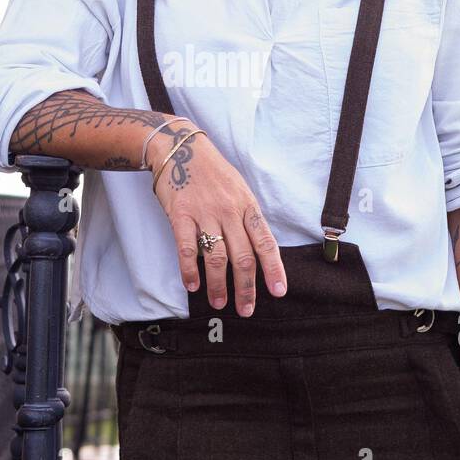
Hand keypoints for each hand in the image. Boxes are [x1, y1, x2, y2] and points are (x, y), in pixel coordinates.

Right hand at [148, 129, 286, 314]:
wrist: (181, 149)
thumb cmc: (213, 173)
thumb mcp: (240, 190)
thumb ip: (247, 219)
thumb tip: (258, 251)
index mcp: (248, 206)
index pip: (266, 243)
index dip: (274, 269)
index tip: (278, 292)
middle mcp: (229, 211)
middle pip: (243, 257)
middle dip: (246, 288)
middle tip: (245, 310)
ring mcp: (205, 213)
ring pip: (216, 257)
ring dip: (219, 285)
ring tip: (219, 303)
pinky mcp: (181, 215)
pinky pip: (187, 248)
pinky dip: (189, 270)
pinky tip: (192, 285)